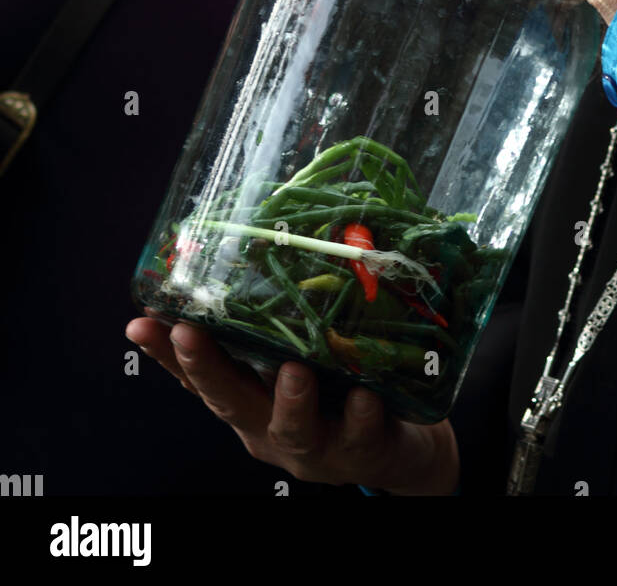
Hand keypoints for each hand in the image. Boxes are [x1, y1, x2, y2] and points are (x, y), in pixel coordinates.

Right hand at [126, 317, 459, 495]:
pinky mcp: (363, 449)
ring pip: (294, 428)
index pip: (196, 377)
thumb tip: (236, 249)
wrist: (394, 445)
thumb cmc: (334, 391)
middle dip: (208, 369)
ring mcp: (316, 443)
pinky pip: (362, 434)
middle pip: (231, 402)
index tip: (140, 322)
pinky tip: (365, 396)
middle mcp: (271, 425)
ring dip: (290, 401)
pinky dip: (361, 416)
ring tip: (293, 372)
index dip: (164, 353)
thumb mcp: (289, 360)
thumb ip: (264, 321)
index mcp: (248, 400)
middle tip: (190, 335)